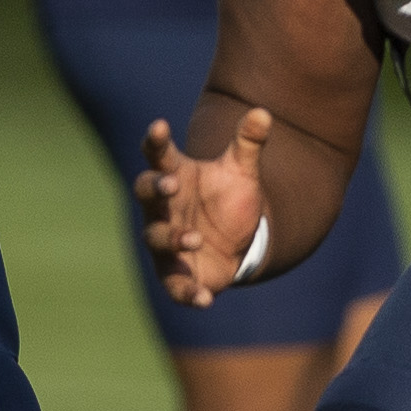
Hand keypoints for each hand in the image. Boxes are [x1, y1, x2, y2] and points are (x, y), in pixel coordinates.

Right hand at [135, 110, 270, 307]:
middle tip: (170, 184)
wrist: (236, 243)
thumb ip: (248, 143)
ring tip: (195, 239)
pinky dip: (187, 292)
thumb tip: (264, 112)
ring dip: (173, 238)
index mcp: (174, 176)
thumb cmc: (228, 200)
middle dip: (155, 188)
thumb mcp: (241, 171)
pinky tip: (205, 298)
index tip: (160, 125)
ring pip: (156, 237)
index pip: (157, 154)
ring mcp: (165, 240)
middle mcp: (162, 208)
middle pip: (146, 193)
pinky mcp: (175, 273)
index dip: (155, 141)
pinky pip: (175, 284)